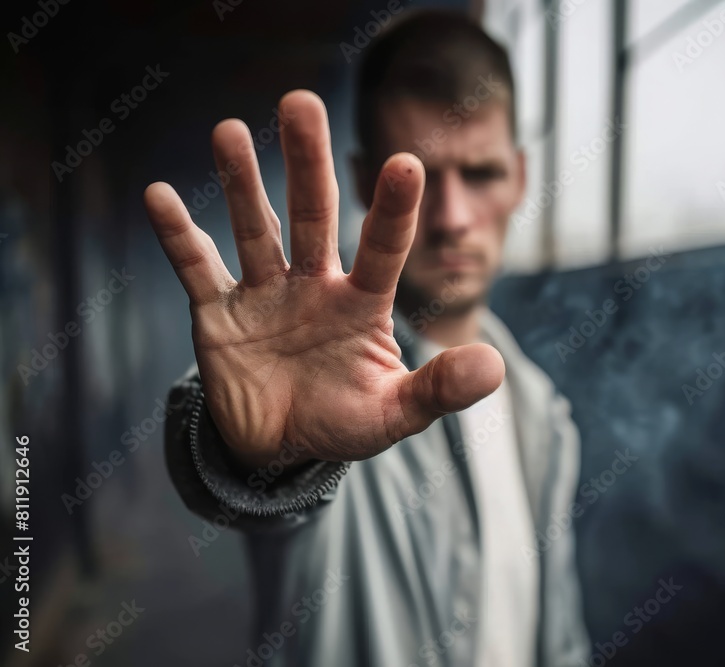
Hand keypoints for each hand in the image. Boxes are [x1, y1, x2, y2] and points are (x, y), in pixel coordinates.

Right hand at [144, 90, 504, 467]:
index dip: (393, 210)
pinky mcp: (218, 314)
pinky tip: (159, 195)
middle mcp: (313, 284)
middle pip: (312, 215)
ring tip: (228, 131)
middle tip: (302, 102)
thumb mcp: (394, 413)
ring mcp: (264, 294)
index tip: (407, 162)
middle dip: (307, 163)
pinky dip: (177, 236)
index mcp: (362, 302)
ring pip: (254, 229)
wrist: (279, 448)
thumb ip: (438, 389)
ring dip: (241, 184)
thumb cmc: (343, 420)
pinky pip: (196, 269)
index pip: (383, 248)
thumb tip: (494, 367)